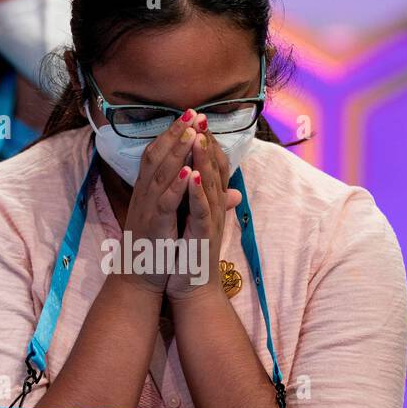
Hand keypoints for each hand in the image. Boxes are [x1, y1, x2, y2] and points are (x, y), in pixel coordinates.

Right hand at [119, 110, 198, 293]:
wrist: (141, 278)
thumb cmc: (158, 247)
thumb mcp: (180, 220)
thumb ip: (201, 201)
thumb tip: (230, 193)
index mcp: (150, 191)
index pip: (159, 154)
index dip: (173, 133)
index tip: (190, 115)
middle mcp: (145, 195)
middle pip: (158, 157)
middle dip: (176, 134)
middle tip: (192, 113)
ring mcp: (148, 209)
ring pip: (160, 175)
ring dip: (176, 153)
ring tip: (191, 133)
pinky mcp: (154, 226)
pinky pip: (165, 203)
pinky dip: (176, 187)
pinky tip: (188, 172)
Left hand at [166, 124, 240, 301]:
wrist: (194, 290)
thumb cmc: (192, 256)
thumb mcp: (197, 224)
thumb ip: (205, 201)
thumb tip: (215, 185)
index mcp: (209, 204)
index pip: (214, 168)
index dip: (208, 144)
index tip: (199, 121)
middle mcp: (213, 209)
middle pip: (214, 170)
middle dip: (207, 142)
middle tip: (201, 117)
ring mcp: (210, 222)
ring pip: (209, 185)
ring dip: (203, 160)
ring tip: (198, 135)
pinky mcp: (202, 237)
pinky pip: (200, 211)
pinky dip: (196, 192)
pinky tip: (191, 174)